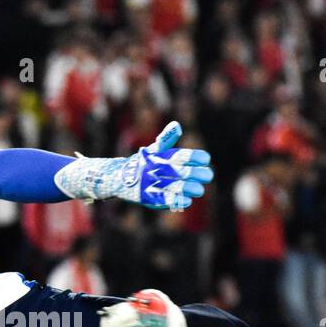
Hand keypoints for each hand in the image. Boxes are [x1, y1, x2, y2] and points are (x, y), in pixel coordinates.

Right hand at [53, 121, 212, 210]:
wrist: (117, 178)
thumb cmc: (141, 163)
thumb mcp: (153, 150)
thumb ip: (166, 139)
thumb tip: (177, 125)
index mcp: (158, 156)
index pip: (178, 154)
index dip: (193, 156)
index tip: (205, 158)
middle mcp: (154, 168)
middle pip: (177, 171)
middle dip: (194, 173)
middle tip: (208, 175)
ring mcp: (149, 183)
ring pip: (172, 186)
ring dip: (187, 188)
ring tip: (200, 190)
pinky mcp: (145, 196)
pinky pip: (162, 199)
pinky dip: (175, 200)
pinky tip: (187, 200)